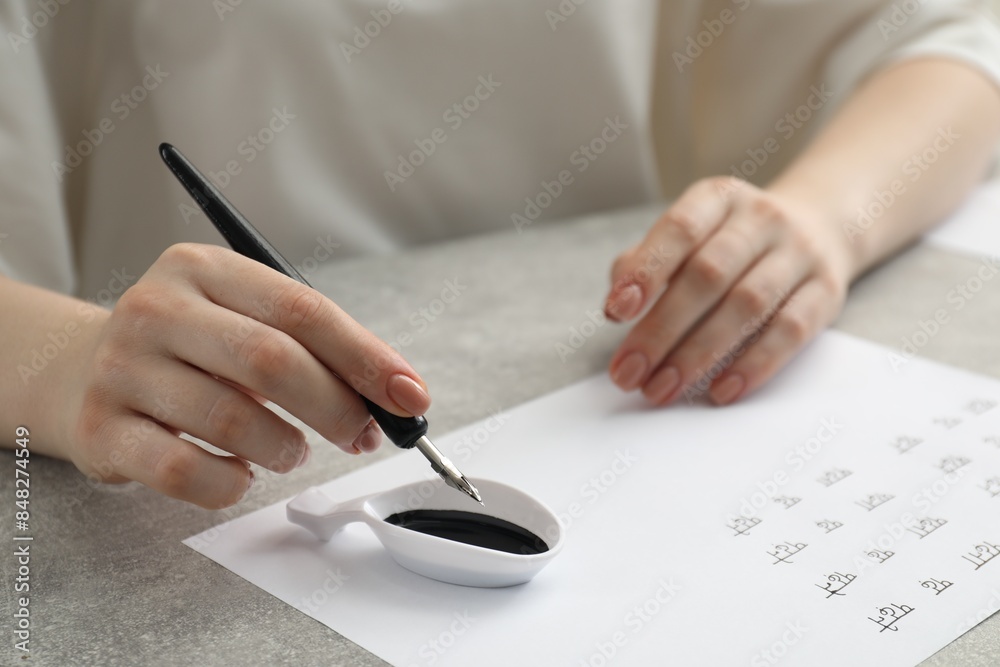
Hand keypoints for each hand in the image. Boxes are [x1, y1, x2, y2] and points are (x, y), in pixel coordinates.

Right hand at [58, 243, 429, 507]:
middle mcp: (156, 308)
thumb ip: (314, 348)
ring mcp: (122, 368)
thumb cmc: (191, 347)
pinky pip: (183, 471)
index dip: (366, 357)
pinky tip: (241, 474)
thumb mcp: (243, 320)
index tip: (411, 396)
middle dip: (336, 408)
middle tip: (363, 435)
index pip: (302, 309)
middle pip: (271, 361)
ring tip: (293, 450)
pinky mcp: (101, 429)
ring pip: (231, 419)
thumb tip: (396, 396)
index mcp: (203, 268)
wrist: (78, 369)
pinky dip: (230, 483)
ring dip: (285, 447)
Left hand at [604, 177, 853, 405]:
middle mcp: (761, 219)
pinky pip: (791, 331)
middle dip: (662, 330)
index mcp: (718, 199)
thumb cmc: (730, 242)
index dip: (647, 271)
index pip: (680, 229)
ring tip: (663, 388)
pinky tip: (721, 391)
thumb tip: (617, 305)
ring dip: (699, 354)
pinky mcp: (827, 291)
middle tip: (630, 372)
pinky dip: (754, 365)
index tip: (616, 311)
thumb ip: (649, 262)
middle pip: (708, 275)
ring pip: (747, 306)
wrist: (821, 226)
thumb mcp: (690, 235)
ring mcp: (799, 253)